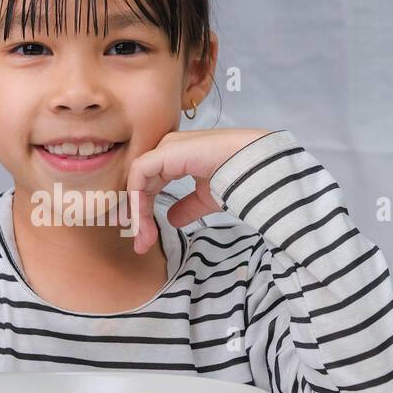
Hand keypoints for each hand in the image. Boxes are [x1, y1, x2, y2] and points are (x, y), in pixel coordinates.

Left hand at [126, 128, 270, 254]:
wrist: (256, 168)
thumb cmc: (239, 177)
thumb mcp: (206, 198)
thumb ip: (187, 207)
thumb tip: (171, 219)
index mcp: (177, 157)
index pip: (149, 184)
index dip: (143, 211)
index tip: (144, 240)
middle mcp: (167, 148)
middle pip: (139, 184)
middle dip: (137, 216)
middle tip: (140, 245)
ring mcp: (165, 147)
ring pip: (136, 181)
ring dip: (137, 212)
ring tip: (143, 239)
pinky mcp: (165, 151)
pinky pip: (138, 175)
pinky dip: (136, 199)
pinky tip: (142, 220)